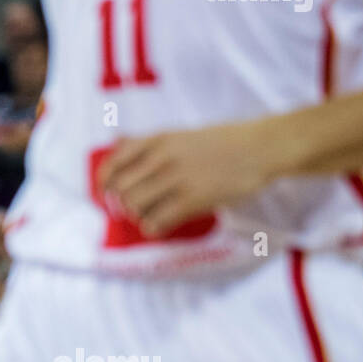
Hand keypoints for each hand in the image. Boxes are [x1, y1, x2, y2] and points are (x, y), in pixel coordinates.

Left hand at [96, 123, 273, 237]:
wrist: (259, 148)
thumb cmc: (221, 142)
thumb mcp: (179, 134)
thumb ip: (149, 142)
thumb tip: (116, 143)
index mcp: (157, 140)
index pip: (114, 161)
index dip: (103, 181)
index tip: (104, 193)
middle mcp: (162, 157)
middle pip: (122, 189)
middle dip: (120, 203)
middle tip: (129, 210)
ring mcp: (177, 178)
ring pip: (135, 205)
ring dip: (137, 216)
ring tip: (148, 216)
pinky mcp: (193, 199)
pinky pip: (157, 220)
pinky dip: (151, 227)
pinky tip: (157, 226)